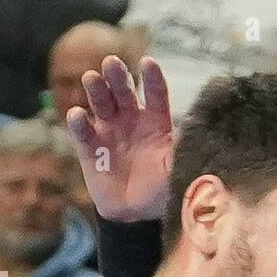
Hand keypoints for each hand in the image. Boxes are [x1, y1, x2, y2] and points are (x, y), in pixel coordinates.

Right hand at [65, 55, 174, 221]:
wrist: (134, 214)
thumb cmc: (161, 189)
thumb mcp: (178, 168)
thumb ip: (184, 147)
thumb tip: (199, 129)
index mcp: (156, 121)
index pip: (155, 93)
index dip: (151, 78)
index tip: (148, 63)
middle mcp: (131, 120)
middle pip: (124, 92)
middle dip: (117, 77)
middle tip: (111, 62)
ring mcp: (109, 132)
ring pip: (101, 104)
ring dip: (95, 90)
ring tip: (91, 78)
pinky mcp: (89, 149)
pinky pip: (83, 133)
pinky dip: (78, 123)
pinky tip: (77, 114)